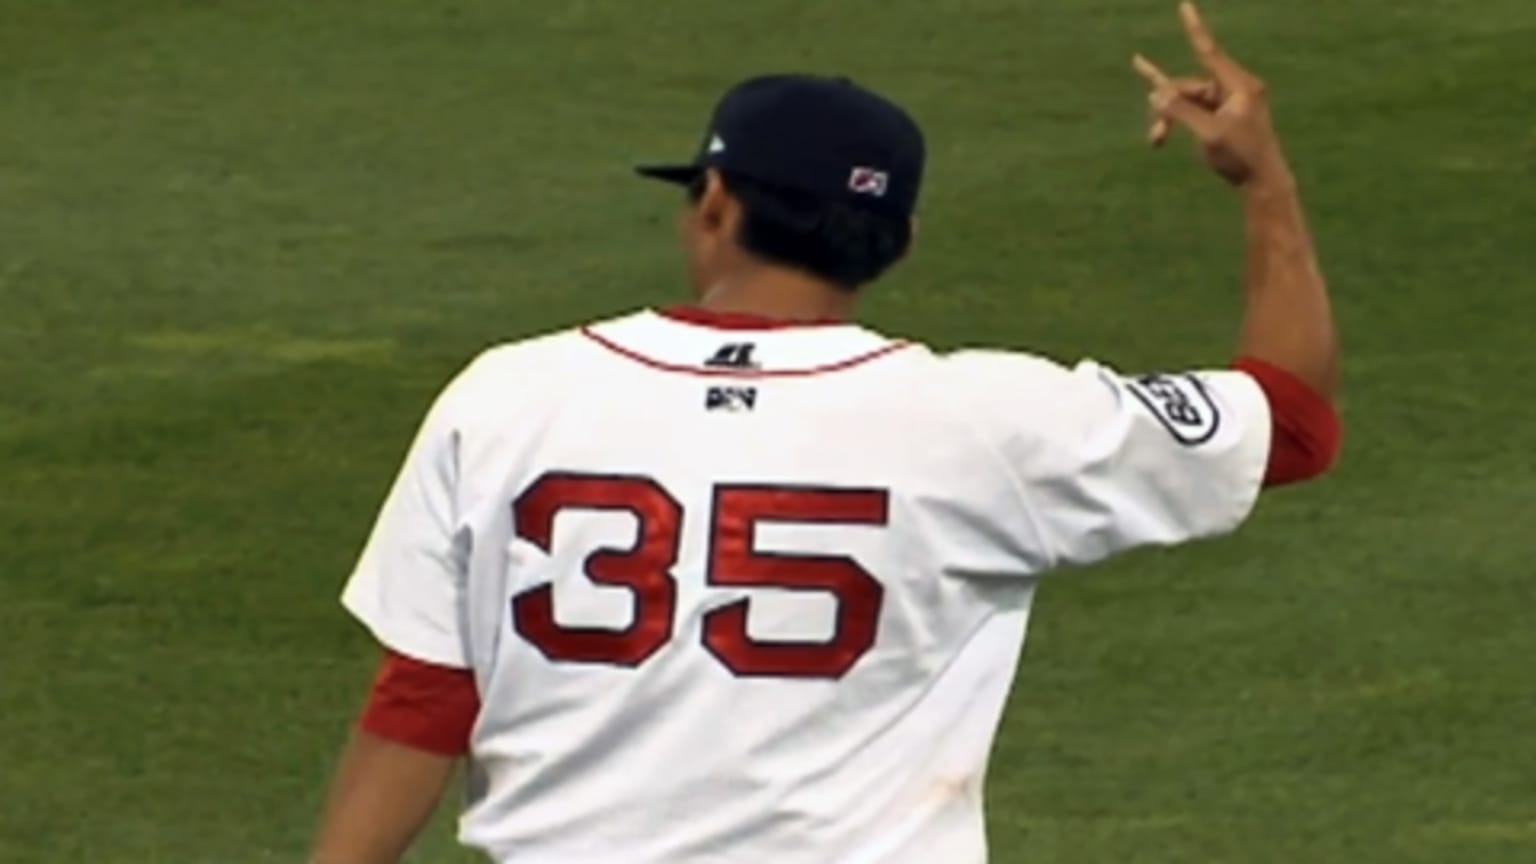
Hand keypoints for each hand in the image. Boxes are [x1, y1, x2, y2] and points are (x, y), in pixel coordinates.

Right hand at [1133, 2, 1288, 186]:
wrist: (1261, 182)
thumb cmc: (1241, 157)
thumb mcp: (1208, 134)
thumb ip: (1181, 111)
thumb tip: (1155, 94)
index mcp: (1239, 86)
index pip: (1209, 52)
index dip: (1194, 28)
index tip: (1185, 5)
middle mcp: (1233, 89)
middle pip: (1189, 86)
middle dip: (1168, 106)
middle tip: (1155, 137)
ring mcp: (1227, 103)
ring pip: (1187, 101)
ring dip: (1169, 119)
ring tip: (1156, 142)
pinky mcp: (1222, 116)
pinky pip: (1193, 111)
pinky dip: (1178, 122)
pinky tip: (1159, 138)